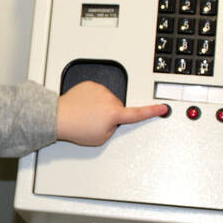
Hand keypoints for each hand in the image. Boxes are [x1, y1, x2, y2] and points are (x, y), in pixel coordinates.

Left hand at [55, 81, 169, 146]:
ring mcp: (99, 90)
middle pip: (118, 108)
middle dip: (110, 116)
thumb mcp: (101, 138)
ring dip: (100, 107)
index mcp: (114, 113)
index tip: (163, 108)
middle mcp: (109, 99)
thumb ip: (113, 129)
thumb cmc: (77, 128)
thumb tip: (114, 121)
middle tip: (95, 123)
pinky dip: (92, 100)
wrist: (58, 117)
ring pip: (107, 100)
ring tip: (87, 115)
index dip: (153, 111)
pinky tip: (83, 107)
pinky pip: (97, 93)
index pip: (138, 113)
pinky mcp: (90, 85)